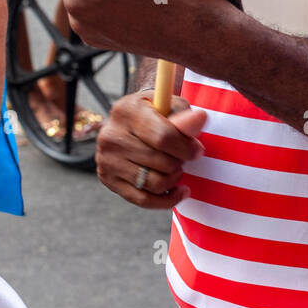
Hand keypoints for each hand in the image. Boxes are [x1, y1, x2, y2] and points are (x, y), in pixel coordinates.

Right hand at [96, 89, 206, 209]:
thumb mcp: (171, 107)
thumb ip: (185, 116)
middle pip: (160, 162)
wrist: (130, 123)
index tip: (197, 150)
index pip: (163, 137)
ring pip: (154, 183)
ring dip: (174, 179)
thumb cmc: (157, 114)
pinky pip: (143, 200)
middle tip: (183, 157)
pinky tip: (179, 191)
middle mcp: (111, 135)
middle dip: (180, 162)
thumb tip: (200, 118)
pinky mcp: (108, 179)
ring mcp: (107, 159)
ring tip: (177, 169)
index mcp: (126, 110)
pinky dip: (167, 200)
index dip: (186, 148)